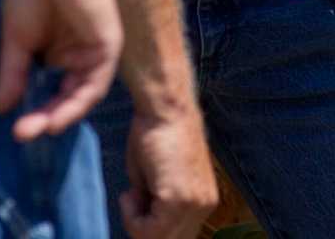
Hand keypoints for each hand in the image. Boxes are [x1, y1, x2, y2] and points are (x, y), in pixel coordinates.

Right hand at [0, 0, 122, 141]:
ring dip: (60, 116)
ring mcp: (95, 51)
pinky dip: (76, 103)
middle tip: (20, 135)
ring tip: (36, 130)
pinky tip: (57, 117)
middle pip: (65, 98)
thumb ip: (12, 74)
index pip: (48, 91)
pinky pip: (95, 85)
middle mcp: (78, 55)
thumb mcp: (15, 38)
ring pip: (81, 96)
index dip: (31, 111)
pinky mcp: (108, 45)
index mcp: (57, 52)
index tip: (10, 128)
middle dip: (44, 119)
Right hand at [119, 102, 216, 238]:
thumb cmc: (157, 134)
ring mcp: (194, 204)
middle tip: (131, 201)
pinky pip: (149, 230)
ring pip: (157, 238)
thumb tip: (143, 223)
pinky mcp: (179, 200)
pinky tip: (129, 193)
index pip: (175, 235)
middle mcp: (204, 206)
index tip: (135, 201)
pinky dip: (132, 217)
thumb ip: (155, 206)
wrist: (164, 109)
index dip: (147, 226)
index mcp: (204, 201)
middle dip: (142, 227)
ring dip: (136, 222)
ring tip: (131, 194)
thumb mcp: (157, 181)